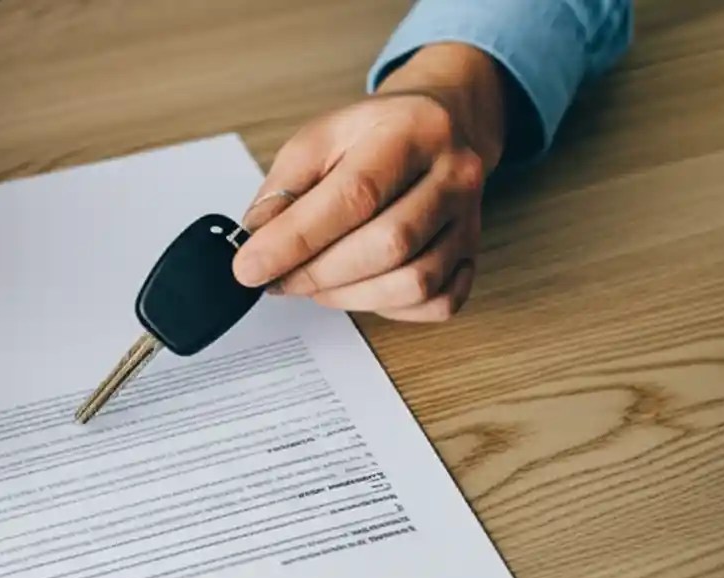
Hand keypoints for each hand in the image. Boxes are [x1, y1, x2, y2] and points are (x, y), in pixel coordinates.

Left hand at [234, 44, 512, 321]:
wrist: (441, 126)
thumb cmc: (374, 135)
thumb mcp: (318, 139)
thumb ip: (283, 189)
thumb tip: (256, 241)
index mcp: (410, 130)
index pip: (354, 195)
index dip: (296, 240)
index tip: (250, 268)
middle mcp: (453, 173)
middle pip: (388, 244)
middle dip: (318, 273)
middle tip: (278, 279)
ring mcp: (470, 218)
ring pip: (414, 282)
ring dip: (348, 295)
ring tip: (314, 281)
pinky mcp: (473, 253)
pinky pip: (437, 302)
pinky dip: (388, 306)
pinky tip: (360, 286)